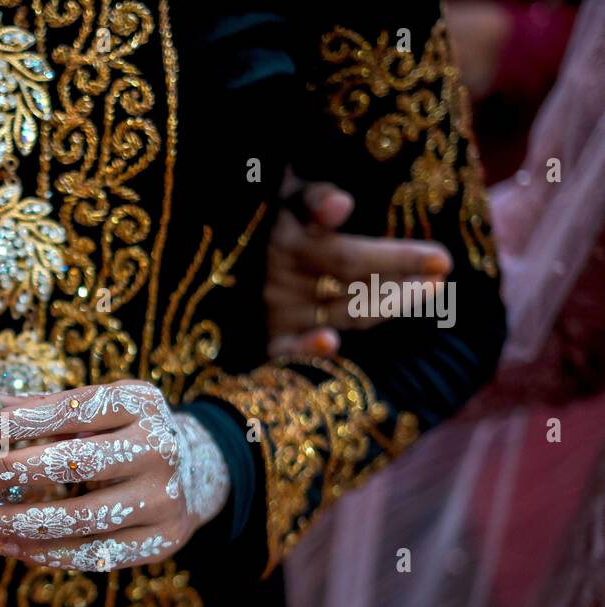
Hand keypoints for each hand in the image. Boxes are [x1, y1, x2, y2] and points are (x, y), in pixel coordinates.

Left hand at [0, 381, 229, 570]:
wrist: (192, 471)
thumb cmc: (120, 432)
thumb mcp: (90, 407)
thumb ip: (34, 407)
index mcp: (138, 401)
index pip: (60, 412)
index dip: (2, 426)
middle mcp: (159, 447)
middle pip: (69, 464)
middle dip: (1, 474)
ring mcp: (164, 498)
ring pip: (76, 517)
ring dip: (11, 523)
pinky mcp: (162, 541)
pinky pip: (91, 554)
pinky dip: (41, 554)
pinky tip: (1, 545)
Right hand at [265, 176, 453, 356]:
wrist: (229, 240)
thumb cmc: (274, 210)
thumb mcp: (288, 190)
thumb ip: (314, 196)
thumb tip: (341, 205)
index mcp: (288, 238)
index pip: (350, 256)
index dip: (396, 261)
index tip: (441, 260)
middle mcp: (282, 276)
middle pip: (352, 285)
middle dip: (401, 280)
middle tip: (442, 274)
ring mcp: (276, 308)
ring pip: (342, 314)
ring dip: (388, 307)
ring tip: (429, 291)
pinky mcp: (269, 334)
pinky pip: (285, 351)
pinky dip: (306, 350)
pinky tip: (331, 344)